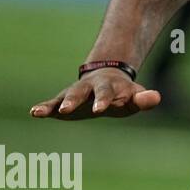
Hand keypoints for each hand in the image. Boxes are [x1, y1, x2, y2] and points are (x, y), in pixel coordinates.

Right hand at [30, 68, 161, 118]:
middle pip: (83, 93)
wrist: (108, 77)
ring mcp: (77, 93)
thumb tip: (156, 97)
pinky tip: (33, 112)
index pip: (108, 94)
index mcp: (111, 88)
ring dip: (56, 104)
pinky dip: (44, 108)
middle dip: (76, 100)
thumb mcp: (136, 96)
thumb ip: (145, 99)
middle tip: (69, 110)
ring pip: (66, 96)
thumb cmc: (124, 93)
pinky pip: (52, 104)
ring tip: (39, 112)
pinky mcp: (64, 101)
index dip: (105, 101)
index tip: (100, 109)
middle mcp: (91, 88)